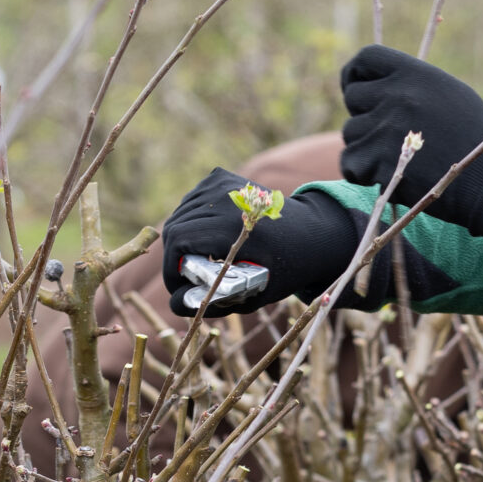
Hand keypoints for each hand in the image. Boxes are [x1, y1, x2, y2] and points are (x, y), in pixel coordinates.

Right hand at [158, 168, 361, 314]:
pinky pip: (193, 202)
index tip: (178, 287)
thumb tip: (175, 303)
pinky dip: (193, 220)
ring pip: (181, 214)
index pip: (178, 240)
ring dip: (182, 238)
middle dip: (175, 256)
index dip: (172, 267)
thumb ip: (211, 302)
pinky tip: (208, 235)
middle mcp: (224, 198)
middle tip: (186, 278)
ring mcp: (221, 184)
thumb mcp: (251, 296)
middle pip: (175, 227)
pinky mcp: (220, 178)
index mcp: (231, 225)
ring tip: (197, 259)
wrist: (310, 235)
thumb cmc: (283, 270)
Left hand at [338, 45, 482, 254]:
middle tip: (386, 133)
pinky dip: (360, 172)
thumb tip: (378, 84)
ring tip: (396, 157)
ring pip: (351, 133)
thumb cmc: (476, 139)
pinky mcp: (381, 161)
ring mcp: (387, 128)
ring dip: (365, 147)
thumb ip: (414, 84)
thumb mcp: (452, 95)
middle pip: (353, 97)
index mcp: (416, 74)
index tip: (356, 88)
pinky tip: (382, 175)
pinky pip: (350, 163)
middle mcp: (399, 95)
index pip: (366, 58)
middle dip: (363, 115)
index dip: (354, 74)